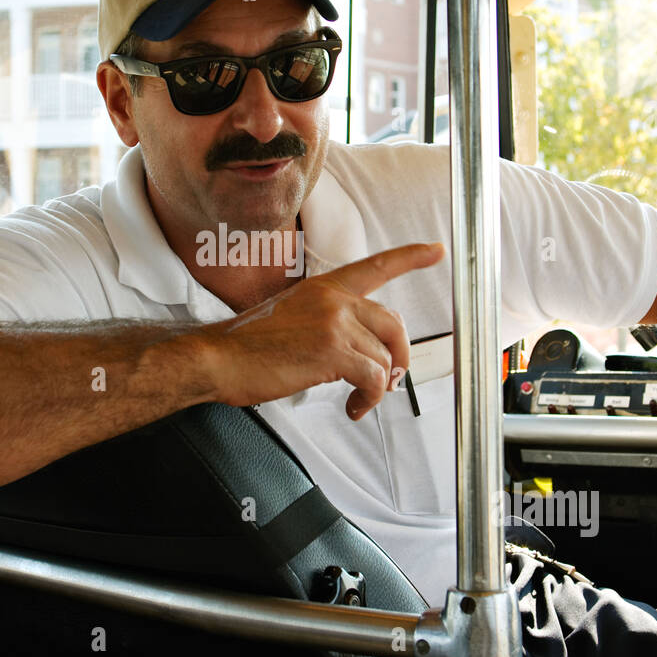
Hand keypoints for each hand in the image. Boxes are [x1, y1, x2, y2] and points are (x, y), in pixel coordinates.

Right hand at [199, 242, 444, 419]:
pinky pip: (374, 379)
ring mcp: (334, 322)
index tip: (437, 250)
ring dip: (378, 387)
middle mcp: (334, 299)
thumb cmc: (248, 347)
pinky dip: (370, 399)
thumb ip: (327, 320)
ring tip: (358, 400)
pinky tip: (354, 407)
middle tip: (389, 379)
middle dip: (399, 356)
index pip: (376, 266)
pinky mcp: (333, 351)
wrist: (219, 359)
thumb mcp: (291, 316)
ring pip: (384, 357)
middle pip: (393, 323)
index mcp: (324, 287)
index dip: (411, 257)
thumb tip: (357, 346)